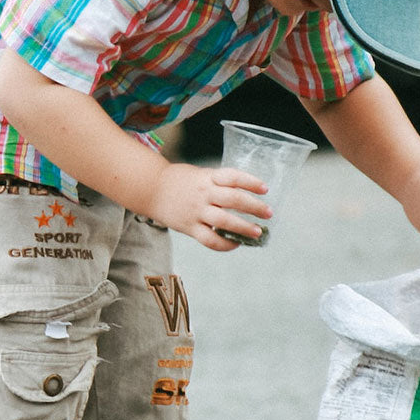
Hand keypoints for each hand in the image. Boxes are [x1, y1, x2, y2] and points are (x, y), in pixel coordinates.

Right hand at [146, 163, 272, 250]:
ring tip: (257, 233)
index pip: (233, 176)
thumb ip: (219, 184)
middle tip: (269, 213)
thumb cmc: (180, 181)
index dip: (251, 181)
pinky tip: (235, 244)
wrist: (151, 189)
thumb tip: (245, 195)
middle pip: (233, 199)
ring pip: (224, 221)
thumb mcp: (200, 175)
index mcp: (208, 178)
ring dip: (243, 228)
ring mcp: (196, 212)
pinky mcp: (190, 228)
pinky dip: (225, 244)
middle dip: (254, 207)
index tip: (265, 188)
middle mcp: (204, 194)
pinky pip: (210, 239)